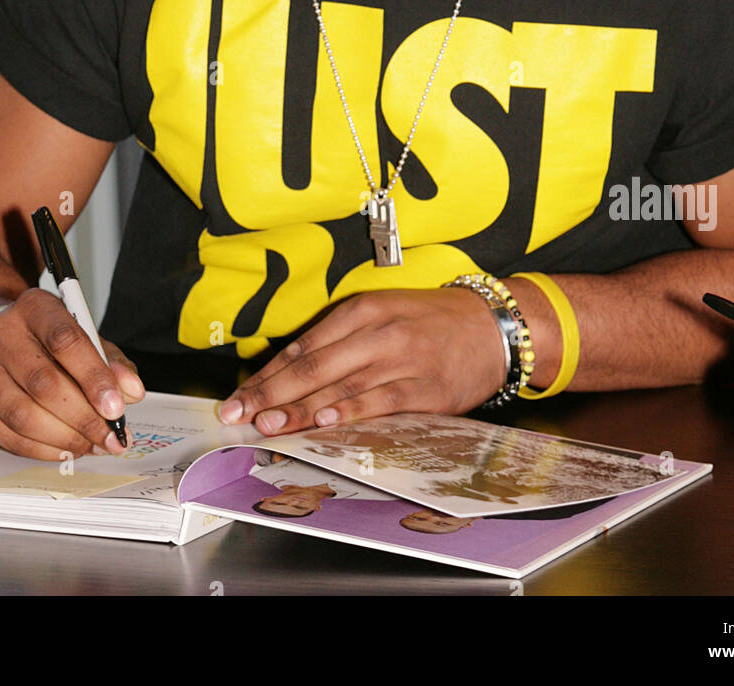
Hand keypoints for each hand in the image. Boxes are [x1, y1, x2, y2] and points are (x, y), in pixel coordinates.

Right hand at [0, 288, 144, 460]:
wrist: (0, 340)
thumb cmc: (47, 340)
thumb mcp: (85, 338)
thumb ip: (111, 362)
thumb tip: (130, 391)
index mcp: (34, 307)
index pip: (65, 341)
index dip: (94, 377)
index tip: (116, 408)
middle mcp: (0, 333)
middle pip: (43, 383)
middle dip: (83, 418)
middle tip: (109, 436)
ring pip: (22, 415)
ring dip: (64, 438)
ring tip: (91, 445)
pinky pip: (7, 436)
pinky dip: (41, 449)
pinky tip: (64, 448)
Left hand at [217, 287, 508, 435]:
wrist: (494, 325)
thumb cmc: (432, 323)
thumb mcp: (384, 314)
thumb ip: (342, 340)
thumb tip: (290, 373)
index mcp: (362, 309)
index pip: (303, 346)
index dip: (267, 374)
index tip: (239, 396)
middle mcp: (378, 331)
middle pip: (314, 365)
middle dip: (271, 392)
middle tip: (238, 414)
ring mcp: (402, 359)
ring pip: (341, 384)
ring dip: (301, 408)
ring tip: (269, 424)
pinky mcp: (426, 387)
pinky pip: (381, 400)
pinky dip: (351, 411)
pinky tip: (326, 421)